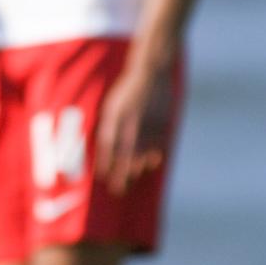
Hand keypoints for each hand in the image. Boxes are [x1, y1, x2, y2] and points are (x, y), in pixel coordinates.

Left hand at [94, 56, 175, 194]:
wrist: (150, 74)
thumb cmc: (126, 92)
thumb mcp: (111, 107)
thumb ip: (109, 128)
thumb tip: (106, 152)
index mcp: (116, 117)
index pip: (108, 147)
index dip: (105, 164)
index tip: (102, 178)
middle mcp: (132, 123)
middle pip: (125, 157)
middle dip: (120, 176)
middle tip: (117, 190)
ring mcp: (149, 126)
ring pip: (142, 157)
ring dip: (136, 170)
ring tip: (131, 179)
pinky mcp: (163, 127)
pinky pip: (158, 149)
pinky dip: (152, 159)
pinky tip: (148, 165)